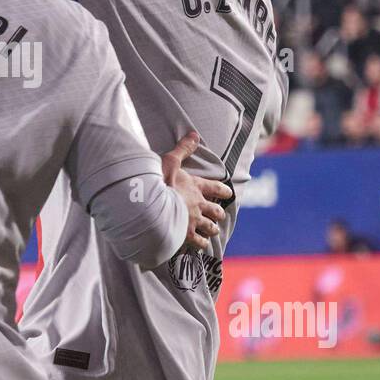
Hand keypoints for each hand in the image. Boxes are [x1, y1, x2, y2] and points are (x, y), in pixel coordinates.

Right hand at [160, 132, 230, 251]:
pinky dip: (201, 243)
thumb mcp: (170, 160)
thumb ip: (183, 149)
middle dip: (218, 213)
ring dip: (212, 229)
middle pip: (216, 210)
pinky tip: (201, 245)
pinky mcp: (186, 234)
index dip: (224, 191)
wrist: (150, 205)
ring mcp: (193, 220)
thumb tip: (194, 134)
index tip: (228, 193)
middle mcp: (199, 204)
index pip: (217, 188)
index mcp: (196, 186)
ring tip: (212, 231)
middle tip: (219, 215)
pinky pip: (199, 242)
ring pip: (211, 227)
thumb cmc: (158, 182)